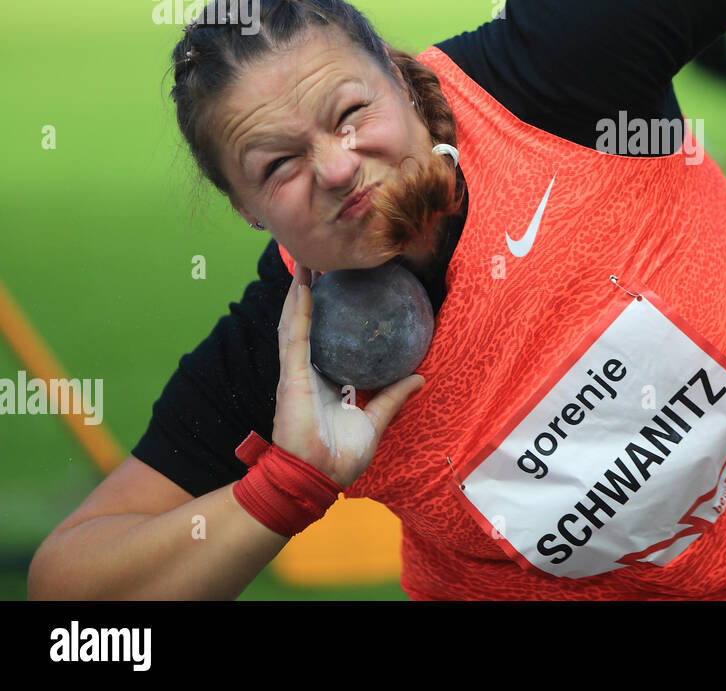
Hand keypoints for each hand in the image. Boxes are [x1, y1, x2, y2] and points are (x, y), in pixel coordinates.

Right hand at [271, 261, 425, 487]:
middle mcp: (308, 369)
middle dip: (310, 290)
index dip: (329, 311)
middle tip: (320, 260)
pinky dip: (297, 310)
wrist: (315, 479)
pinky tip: (302, 286)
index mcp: (324, 379)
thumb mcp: (374, 422)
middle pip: (307, 321)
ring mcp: (296, 371)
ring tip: (305, 260)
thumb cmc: (339, 458)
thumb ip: (392, 397)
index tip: (341, 286)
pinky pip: (295, 336)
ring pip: (295, 320)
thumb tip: (420, 377)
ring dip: (298, 289)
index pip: (326, 336)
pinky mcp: (291, 376)